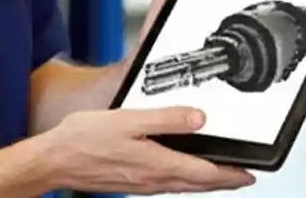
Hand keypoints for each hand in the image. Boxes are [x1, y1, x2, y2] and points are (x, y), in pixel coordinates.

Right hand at [40, 106, 255, 194]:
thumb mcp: (130, 119)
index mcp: (157, 164)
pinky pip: (167, 184)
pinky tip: (181, 173)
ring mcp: (142, 184)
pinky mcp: (131, 183)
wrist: (54, 160)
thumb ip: (167, 118)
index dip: (231, 175)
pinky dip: (184, 180)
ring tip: (220, 176)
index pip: (205, 174)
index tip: (251, 173)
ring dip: (205, 182)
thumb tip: (199, 119)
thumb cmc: (85, 140)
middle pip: (198, 184)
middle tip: (244, 178)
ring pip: (184, 186)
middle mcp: (153, 179)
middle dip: (225, 182)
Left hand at [136, 0, 305, 112]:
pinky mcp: (240, 114)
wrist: (135, 97)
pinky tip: (305, 106)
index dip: (302, 32)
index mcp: (231, 38)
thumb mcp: (162, 18)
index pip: (275, 32)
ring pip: (291, 86)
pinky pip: (276, 111)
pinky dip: (297, 106)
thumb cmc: (149, 58)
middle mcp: (242, 62)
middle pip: (293, 58)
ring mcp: (243, 88)